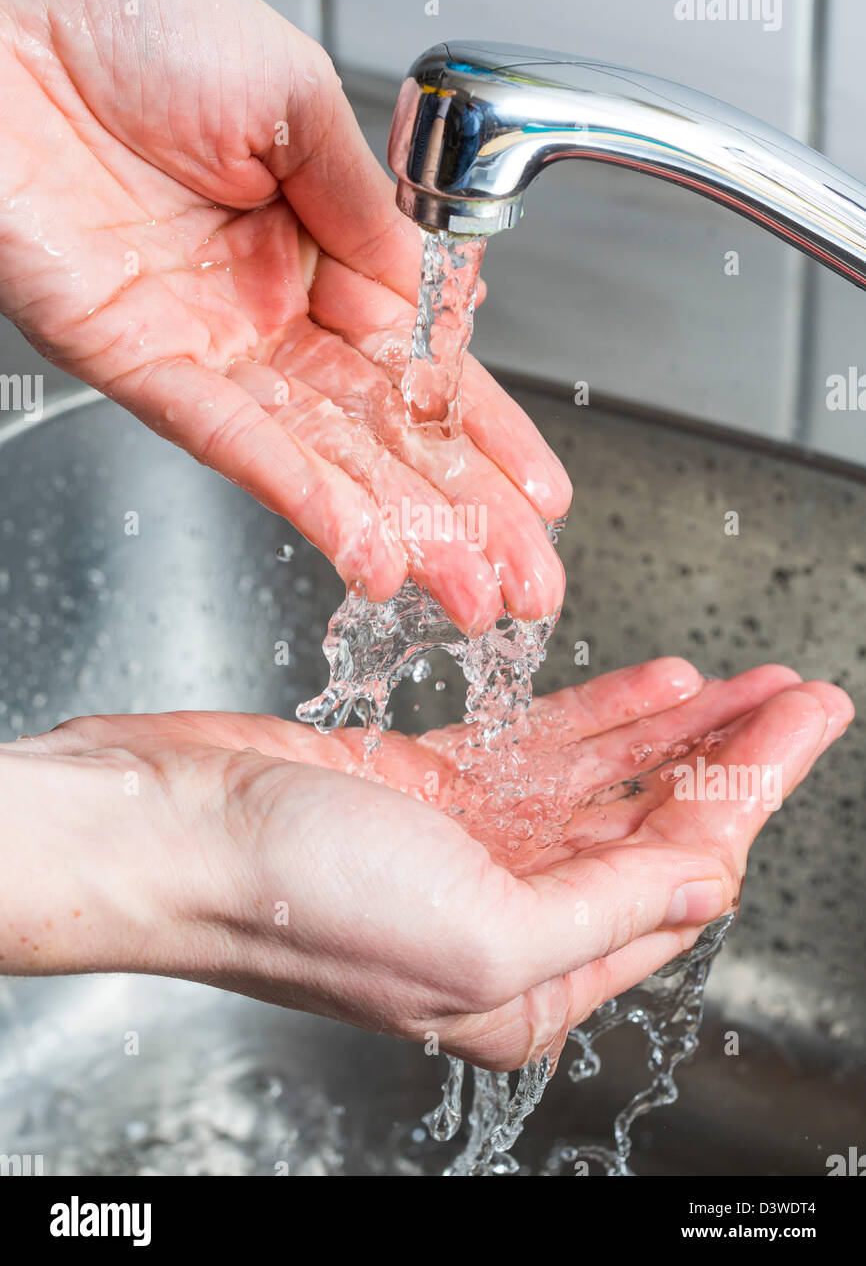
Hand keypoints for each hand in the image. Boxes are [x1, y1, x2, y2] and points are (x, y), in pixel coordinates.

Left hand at [0, 0, 569, 632]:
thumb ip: (368, 208)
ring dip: (401, 529)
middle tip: (525, 579)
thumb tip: (437, 297)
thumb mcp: (292, 93)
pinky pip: (235, 444)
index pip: (418, 356)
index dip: (482, 429)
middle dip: (462, 508)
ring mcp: (207, 343)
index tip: (537, 491)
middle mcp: (264, 302)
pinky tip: (368, 551)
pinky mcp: (139, 366)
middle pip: (383, 428)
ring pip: (322, 456)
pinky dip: (306, 500)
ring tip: (469, 591)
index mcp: (311, 233)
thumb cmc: (125, 9)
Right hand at [0, 658, 850, 1069]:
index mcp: (529, 981)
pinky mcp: (424, 785)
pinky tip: (653, 687)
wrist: (166, 832)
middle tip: (800, 694)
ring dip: (676, 732)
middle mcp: (506, 916)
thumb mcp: (481, 930)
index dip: (752, 795)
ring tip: (746, 683)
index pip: (678, 878)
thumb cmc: (295, 899)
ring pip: (602, 782)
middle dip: (732, 759)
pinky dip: (598, 716)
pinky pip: (535, 747)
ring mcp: (465, 845)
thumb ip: (608, 909)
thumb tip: (711, 883)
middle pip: (651, 825)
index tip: (806, 722)